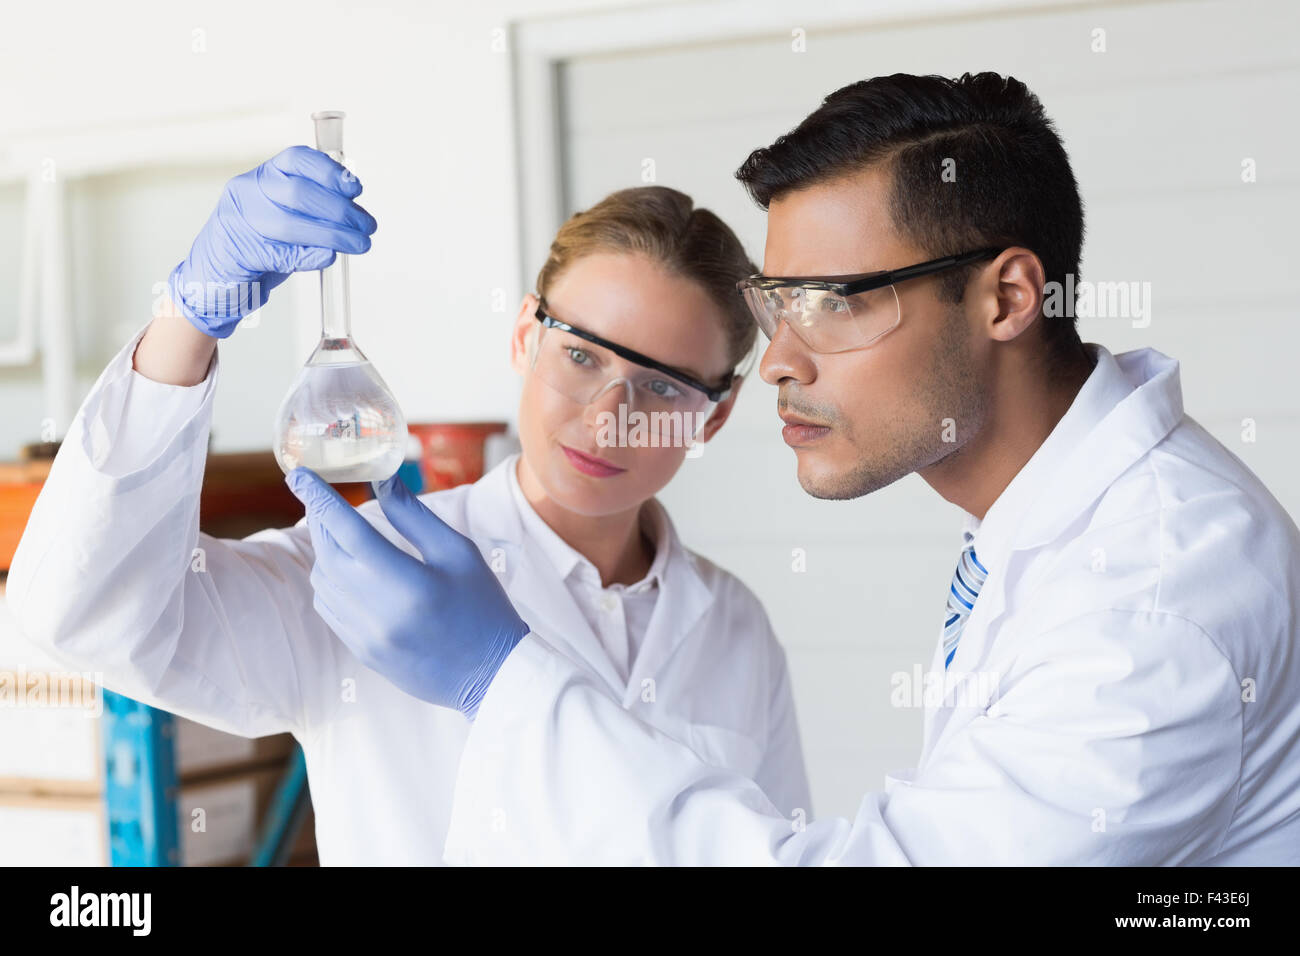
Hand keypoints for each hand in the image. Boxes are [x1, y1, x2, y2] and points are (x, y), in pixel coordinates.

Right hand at [169, 146, 377, 338]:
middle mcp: (248, 192)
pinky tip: (329, 257)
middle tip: (367, 226)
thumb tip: (356, 207)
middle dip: (340, 210)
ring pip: (292, 224)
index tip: (355, 188)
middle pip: (298, 193)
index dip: (330, 172)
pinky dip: (313, 256)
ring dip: (334, 235)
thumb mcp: (283, 209)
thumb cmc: (259, 238)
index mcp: (262, 175)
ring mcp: (241, 222)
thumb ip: (314, 202)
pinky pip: (284, 254)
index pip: (297, 159)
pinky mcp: (243, 253)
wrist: (218, 271)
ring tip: (360, 244)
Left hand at [284, 466, 528, 719]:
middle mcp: (379, 613)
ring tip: (340, 531)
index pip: (350, 532)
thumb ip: (414, 517)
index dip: (321, 499)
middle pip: (329, 554)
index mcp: (409, 584)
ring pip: (322, 581)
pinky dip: (328, 579)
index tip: (300, 475)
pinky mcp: (362, 651)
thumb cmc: (483, 606)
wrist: (491, 674)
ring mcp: (366, 636)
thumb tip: (380, 482)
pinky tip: (347, 568)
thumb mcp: (459, 553)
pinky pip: (328, 607)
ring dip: (325, 550)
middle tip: (321, 497)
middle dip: (320, 520)